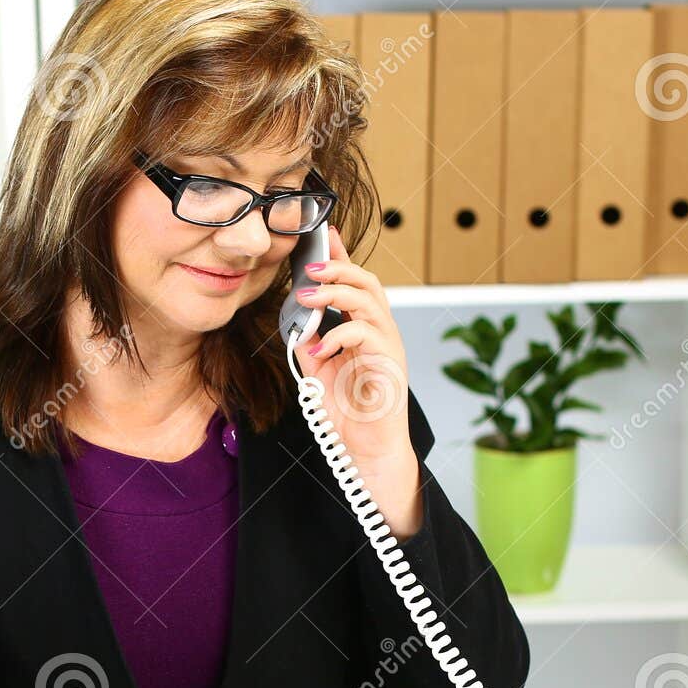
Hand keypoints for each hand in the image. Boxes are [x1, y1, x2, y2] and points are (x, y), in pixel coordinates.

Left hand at [290, 224, 423, 538]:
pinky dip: (340, 335)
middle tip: (308, 267)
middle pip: (368, 282)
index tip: (322, 235)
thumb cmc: (349, 413)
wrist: (367, 452)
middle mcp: (380, 332)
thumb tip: (298, 317)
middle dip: (338, 267)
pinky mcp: (390, 364)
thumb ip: (313, 342)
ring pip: (370, 300)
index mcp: (364, 329)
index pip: (355, 283)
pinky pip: (368, 335)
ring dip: (336, 292)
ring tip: (307, 296)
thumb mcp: (321, 371)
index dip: (341, 256)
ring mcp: (388, 346)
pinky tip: (320, 348)